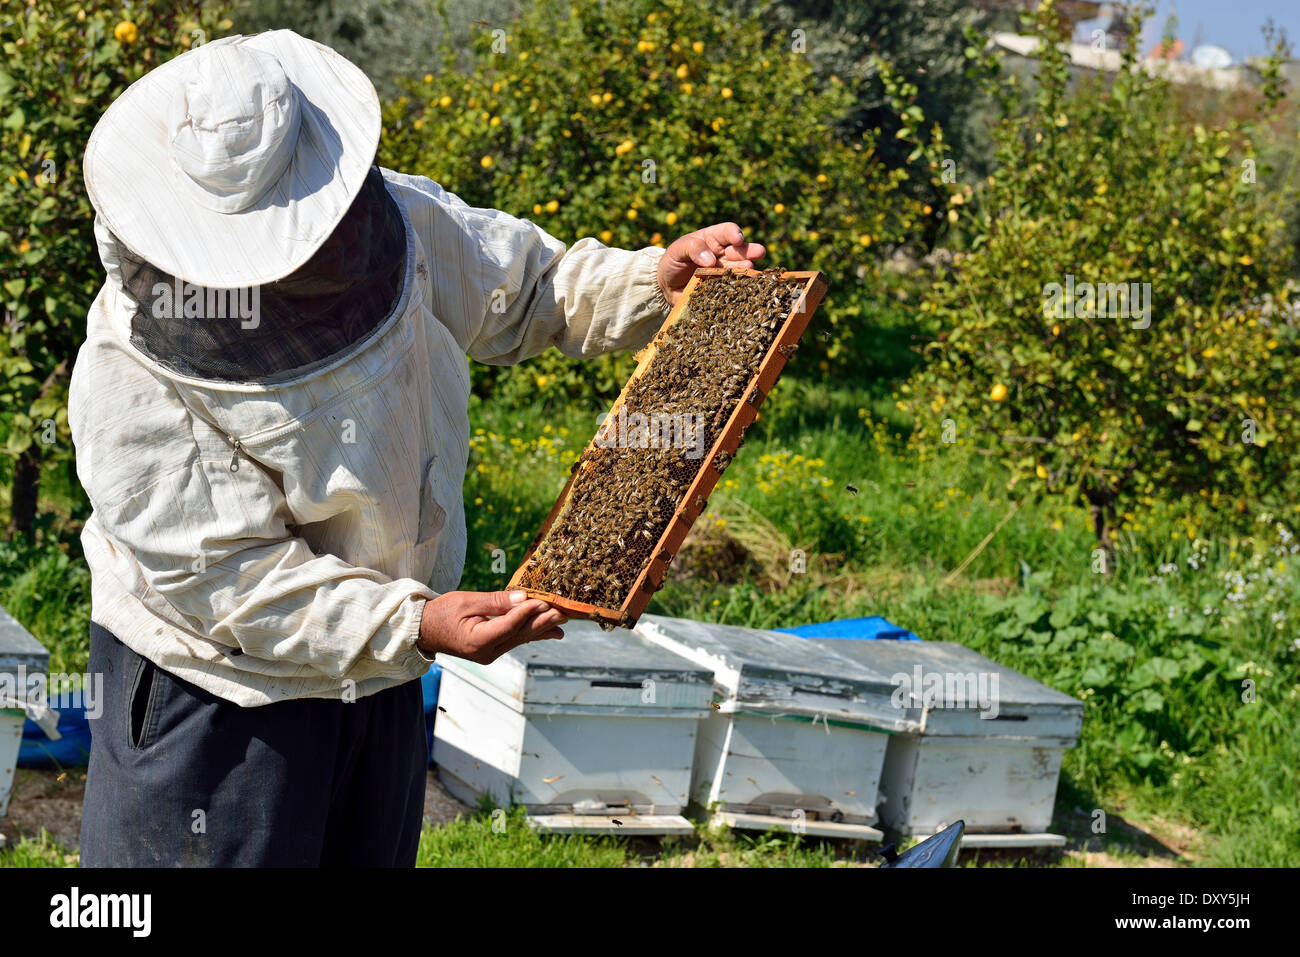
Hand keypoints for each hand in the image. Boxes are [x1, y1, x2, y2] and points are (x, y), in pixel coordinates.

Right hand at [417, 590, 564, 664]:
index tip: (544, 600)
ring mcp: (490, 654)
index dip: (527, 612)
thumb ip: (496, 601)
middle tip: (564, 612)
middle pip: (520, 635)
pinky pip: (515, 640)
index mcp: (477, 641)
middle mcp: (486, 653)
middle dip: (543, 622)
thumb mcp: (467, 601)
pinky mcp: (492, 651)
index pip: (508, 625)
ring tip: (563, 621)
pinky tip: (550, 631)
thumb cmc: (441, 612)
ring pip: (521, 638)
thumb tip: (523, 597)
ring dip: (542, 628)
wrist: (424, 630)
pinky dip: (532, 633)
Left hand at [657, 222, 766, 306]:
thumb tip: (710, 260)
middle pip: (740, 251)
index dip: (734, 233)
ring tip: (750, 269)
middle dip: (750, 251)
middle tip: (759, 252)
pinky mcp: (723, 289)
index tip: (737, 239)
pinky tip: (743, 287)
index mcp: (713, 239)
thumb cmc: (673, 261)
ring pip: (740, 269)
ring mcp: (725, 272)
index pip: (727, 232)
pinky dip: (738, 287)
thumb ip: (692, 248)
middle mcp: (723, 254)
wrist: (667, 286)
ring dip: (747, 269)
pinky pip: (732, 288)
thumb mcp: (677, 250)